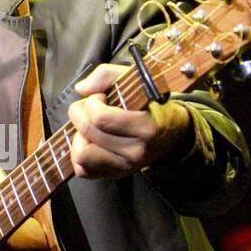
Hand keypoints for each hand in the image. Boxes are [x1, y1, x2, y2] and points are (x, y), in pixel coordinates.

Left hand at [67, 63, 192, 179]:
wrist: (171, 134)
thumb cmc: (150, 104)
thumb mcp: (136, 80)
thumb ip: (107, 75)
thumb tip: (81, 89)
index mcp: (146, 127)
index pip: (101, 118)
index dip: (92, 103)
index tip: (100, 97)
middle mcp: (136, 152)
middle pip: (88, 133)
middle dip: (80, 114)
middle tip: (89, 108)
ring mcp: (125, 167)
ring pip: (81, 155)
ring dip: (79, 137)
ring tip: (90, 128)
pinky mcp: (115, 175)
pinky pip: (83, 171)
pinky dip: (80, 155)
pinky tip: (90, 142)